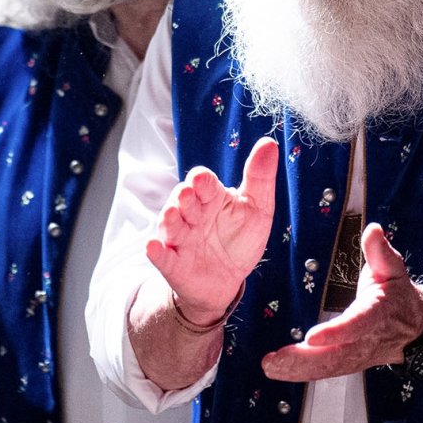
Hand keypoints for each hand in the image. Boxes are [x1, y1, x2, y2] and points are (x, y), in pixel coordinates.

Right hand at [146, 136, 279, 323]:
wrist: (228, 280)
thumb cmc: (240, 238)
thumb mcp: (257, 208)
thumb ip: (260, 177)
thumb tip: (269, 143)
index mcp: (211, 197)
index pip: (202, 182)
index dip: (201, 180)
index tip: (202, 179)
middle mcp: (192, 215)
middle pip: (183, 199)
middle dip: (184, 196)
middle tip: (188, 194)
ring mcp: (181, 239)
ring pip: (170, 224)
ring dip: (169, 219)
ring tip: (172, 214)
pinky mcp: (174, 263)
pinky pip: (162, 256)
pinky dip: (156, 251)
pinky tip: (153, 246)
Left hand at [262, 223, 422, 381]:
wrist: (415, 328)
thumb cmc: (398, 294)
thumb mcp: (393, 269)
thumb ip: (380, 252)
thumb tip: (373, 229)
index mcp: (377, 314)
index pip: (357, 324)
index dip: (336, 333)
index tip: (311, 337)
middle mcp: (366, 339)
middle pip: (336, 355)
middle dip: (304, 360)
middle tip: (275, 361)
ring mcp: (358, 355)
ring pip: (328, 367)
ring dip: (298, 369)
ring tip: (271, 366)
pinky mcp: (349, 362)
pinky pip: (326, 371)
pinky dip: (301, 372)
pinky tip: (279, 370)